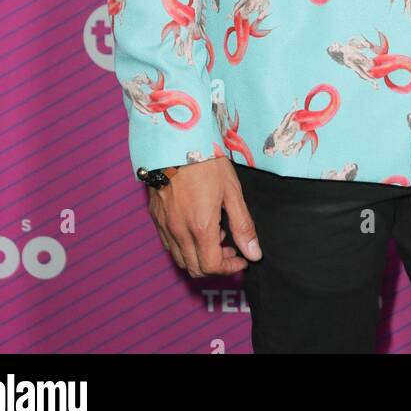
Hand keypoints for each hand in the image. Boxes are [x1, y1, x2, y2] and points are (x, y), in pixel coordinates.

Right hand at [147, 157, 262, 276]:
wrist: (176, 141)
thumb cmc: (206, 163)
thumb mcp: (232, 192)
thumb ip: (243, 226)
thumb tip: (254, 254)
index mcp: (201, 228)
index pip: (212, 267)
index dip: (229, 269)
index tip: (241, 259)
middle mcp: (179, 232)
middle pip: (195, 269)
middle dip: (216, 266)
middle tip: (230, 249)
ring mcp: (164, 226)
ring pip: (180, 259)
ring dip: (199, 258)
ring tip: (214, 236)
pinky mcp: (156, 217)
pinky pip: (168, 245)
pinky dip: (184, 247)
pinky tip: (195, 227)